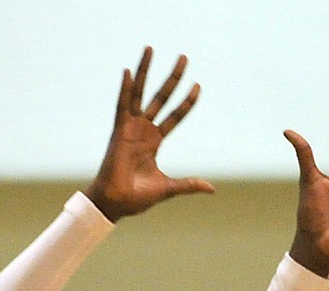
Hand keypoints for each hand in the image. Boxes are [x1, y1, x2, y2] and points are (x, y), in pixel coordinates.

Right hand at [84, 47, 215, 222]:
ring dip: (144, 71)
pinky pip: (122, 106)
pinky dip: (124, 89)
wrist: (117, 203)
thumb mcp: (168, 188)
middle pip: (161, 97)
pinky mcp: (118, 131)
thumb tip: (211, 188)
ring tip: (150, 49)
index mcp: (154, 140)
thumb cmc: (137, 197)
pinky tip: (127, 71)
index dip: (186, 102)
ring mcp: (130, 128)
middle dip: (173, 77)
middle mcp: (143, 129)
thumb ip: (188, 184)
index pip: (175, 115)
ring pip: (140, 93)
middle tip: (183, 57)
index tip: (198, 86)